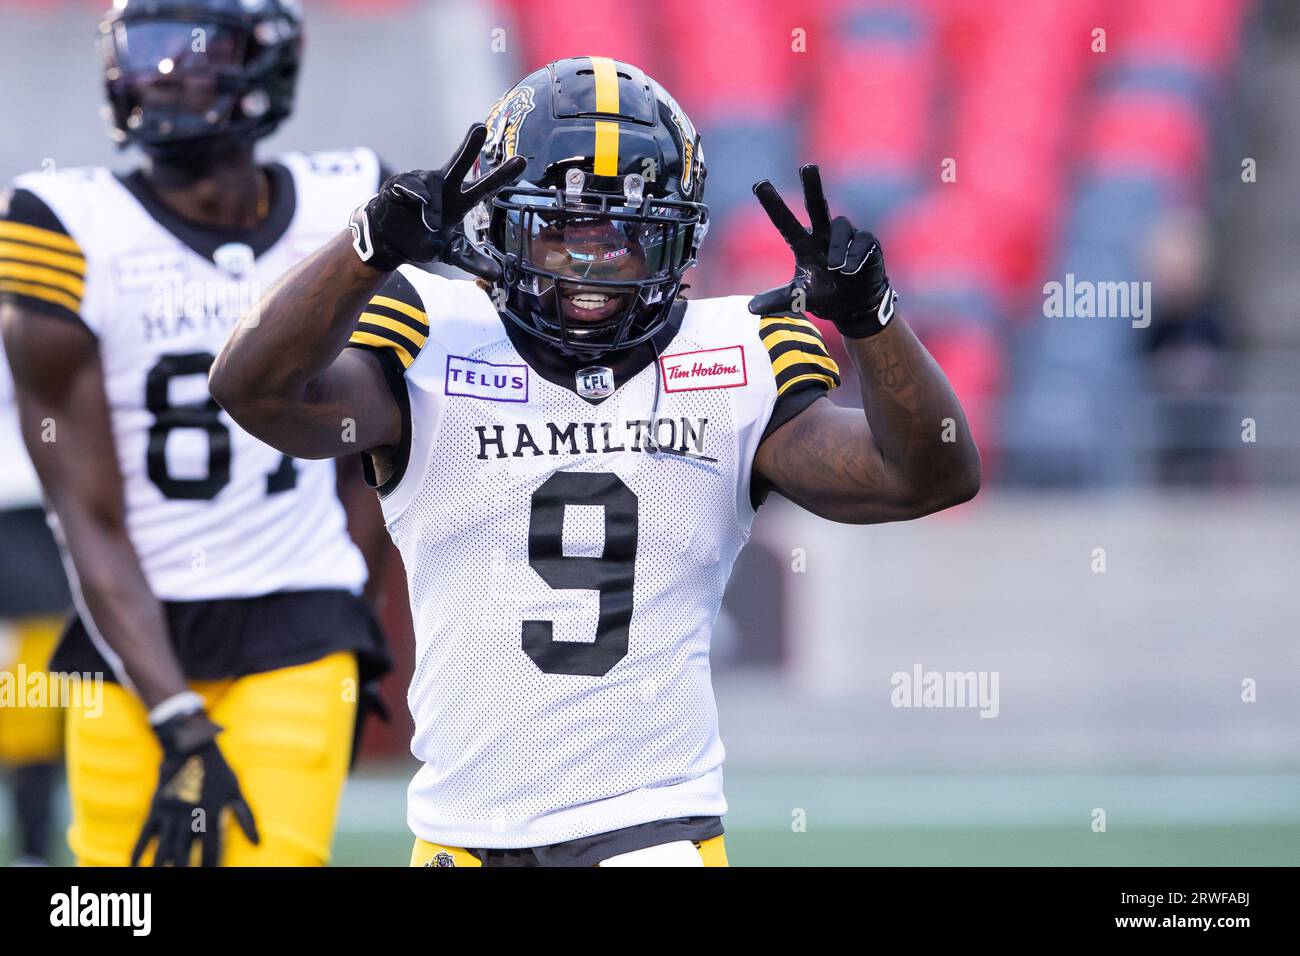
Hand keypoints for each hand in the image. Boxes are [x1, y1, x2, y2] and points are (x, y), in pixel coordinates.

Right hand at [131, 711, 257, 866]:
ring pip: (163, 847)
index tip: (213, 873)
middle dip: (184, 868)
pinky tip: (134, 866)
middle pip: (184, 851)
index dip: (211, 863)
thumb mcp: (236, 791)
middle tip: (183, 879)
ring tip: (159, 878)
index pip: (210, 847)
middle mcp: (189, 816)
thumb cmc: (218, 770)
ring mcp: (170, 813)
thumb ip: (246, 818)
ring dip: (161, 865)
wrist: (190, 745)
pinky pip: (144, 834)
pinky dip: (137, 851)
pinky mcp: (155, 807)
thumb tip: (258, 844)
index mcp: (211, 813)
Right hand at [349, 123, 526, 275]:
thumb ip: (471, 260)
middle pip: (459, 162)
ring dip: (434, 207)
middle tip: (480, 127)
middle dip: (469, 145)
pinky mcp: (399, 184)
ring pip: (433, 184)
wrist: (389, 241)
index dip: (502, 174)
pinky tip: (416, 201)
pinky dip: (414, 193)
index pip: (484, 186)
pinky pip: (409, 184)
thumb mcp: (449, 253)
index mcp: (459, 201)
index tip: (522, 160)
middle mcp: (443, 186)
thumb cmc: (423, 239)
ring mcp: (421, 182)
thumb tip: (495, 276)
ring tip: (432, 224)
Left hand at [747, 164, 896, 337]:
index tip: (759, 184)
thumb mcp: (799, 299)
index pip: (786, 222)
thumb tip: (750, 308)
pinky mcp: (868, 245)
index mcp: (804, 244)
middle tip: (807, 167)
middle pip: (818, 205)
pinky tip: (850, 270)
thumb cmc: (825, 296)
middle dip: (813, 185)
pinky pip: (862, 242)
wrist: (855, 308)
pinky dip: (855, 256)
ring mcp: (848, 238)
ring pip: (842, 227)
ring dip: (838, 247)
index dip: (773, 204)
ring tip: (836, 268)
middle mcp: (825, 235)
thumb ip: (777, 301)